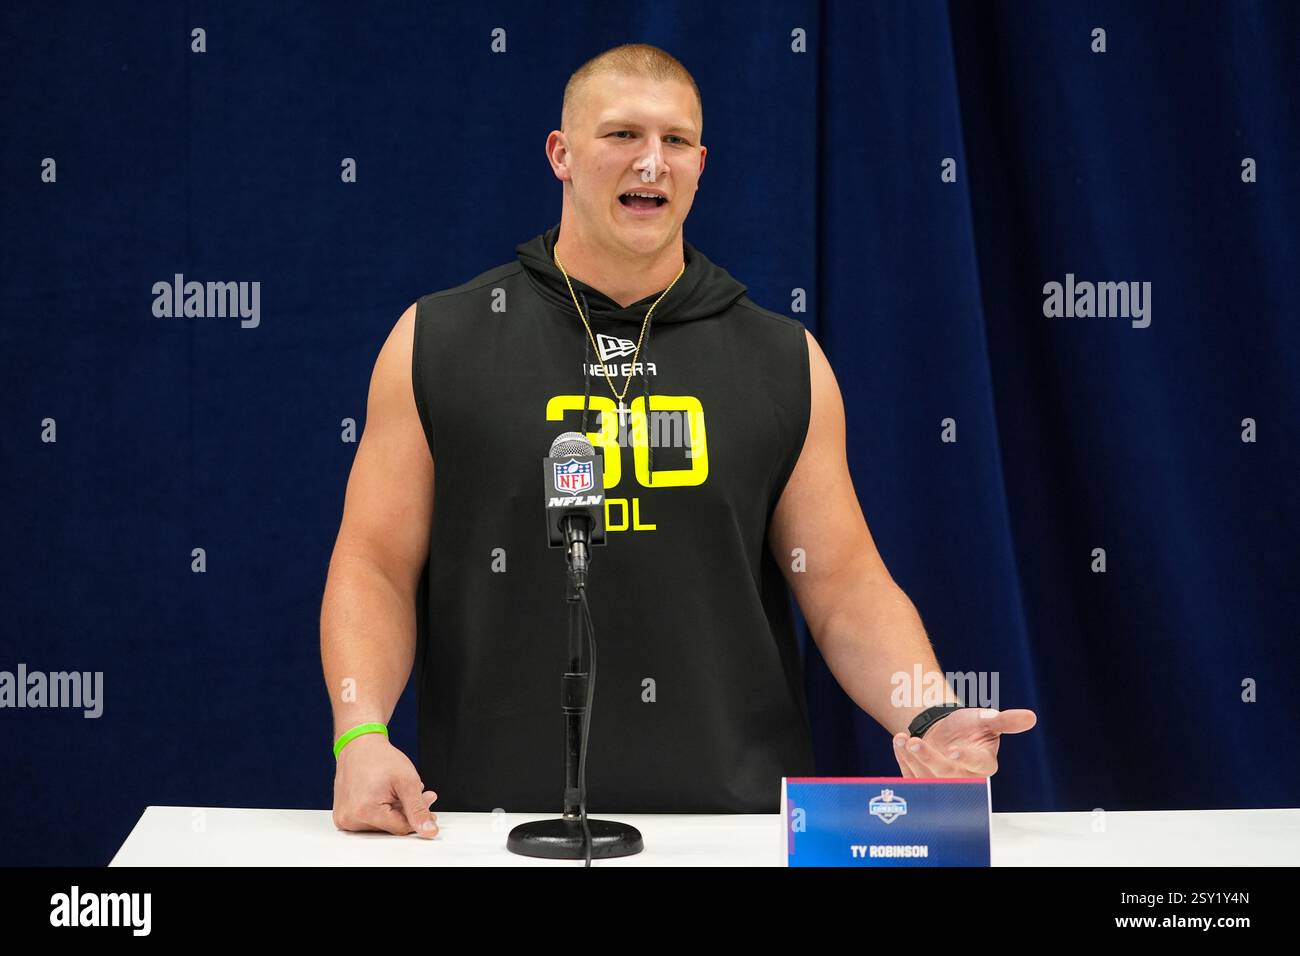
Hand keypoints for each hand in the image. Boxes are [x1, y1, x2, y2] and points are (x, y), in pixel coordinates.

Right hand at [332, 732, 438, 837]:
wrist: (358, 745)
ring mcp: (344, 819)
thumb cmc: (380, 758)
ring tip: (399, 791)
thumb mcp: (407, 782)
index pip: (402, 828)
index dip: (418, 814)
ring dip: (395, 810)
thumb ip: (418, 809)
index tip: (428, 799)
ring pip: (381, 824)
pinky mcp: (343, 816)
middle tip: (420, 792)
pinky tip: (388, 795)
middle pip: (391, 827)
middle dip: (408, 811)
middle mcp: (350, 819)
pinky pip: (369, 820)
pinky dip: (382, 810)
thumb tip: (429, 831)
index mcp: (365, 812)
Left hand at [892, 707, 1036, 778]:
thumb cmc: (969, 727)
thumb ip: (1006, 721)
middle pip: (947, 774)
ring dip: (911, 759)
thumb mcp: (986, 720)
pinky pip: (911, 778)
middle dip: (929, 759)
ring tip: (902, 738)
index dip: (966, 758)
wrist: (946, 731)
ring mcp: (942, 782)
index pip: (978, 765)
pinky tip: (898, 743)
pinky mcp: (923, 781)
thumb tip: (1031, 717)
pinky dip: (902, 761)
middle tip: (914, 742)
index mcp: (983, 764)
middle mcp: (964, 777)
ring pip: (926, 778)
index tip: (953, 749)